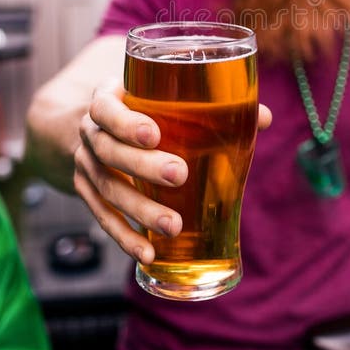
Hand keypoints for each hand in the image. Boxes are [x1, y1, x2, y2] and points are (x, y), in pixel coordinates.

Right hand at [74, 79, 270, 263]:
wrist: (99, 126)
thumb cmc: (144, 107)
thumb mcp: (163, 97)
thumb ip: (210, 105)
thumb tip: (264, 117)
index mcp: (107, 100)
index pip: (105, 108)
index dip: (125, 121)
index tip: (153, 133)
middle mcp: (89, 132)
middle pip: (108, 150)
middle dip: (143, 165)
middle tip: (179, 174)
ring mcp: (84, 164)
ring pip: (107, 189)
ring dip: (139, 209)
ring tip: (174, 225)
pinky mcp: (86, 192)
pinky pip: (102, 217)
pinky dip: (124, 236)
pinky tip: (148, 252)